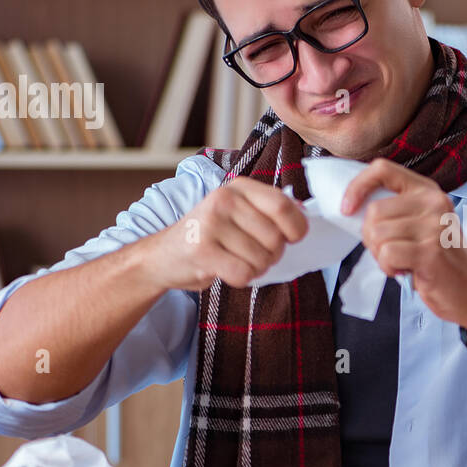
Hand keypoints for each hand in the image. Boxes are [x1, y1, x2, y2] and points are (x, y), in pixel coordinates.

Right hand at [140, 177, 308, 291]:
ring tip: (235, 260)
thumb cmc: (210, 236)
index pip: (283, 206)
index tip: (292, 238)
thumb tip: (304, 212)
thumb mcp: (239, 213)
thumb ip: (269, 210)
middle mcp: (224, 199)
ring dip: (255, 268)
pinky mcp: (201, 250)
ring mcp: (211, 223)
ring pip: (261, 259)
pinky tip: (225, 270)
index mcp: (239, 187)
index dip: (296, 228)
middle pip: (275, 238)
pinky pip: (243, 273)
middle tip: (252, 253)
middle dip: (272, 255)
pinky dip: (240, 279)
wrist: (163, 255)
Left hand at [341, 158, 466, 332]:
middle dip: (371, 237)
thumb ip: (395, 211)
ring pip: (377, 234)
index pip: (383, 169)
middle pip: (374, 211)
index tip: (347, 209)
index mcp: (428, 191)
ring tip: (401, 262)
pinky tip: (405, 271)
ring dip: (381, 256)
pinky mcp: (431, 251)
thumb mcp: (421, 224)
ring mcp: (434, 226)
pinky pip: (387, 253)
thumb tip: (353, 208)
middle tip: (390, 252)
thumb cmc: (440, 260)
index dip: (358, 186)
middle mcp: (434, 203)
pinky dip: (388, 268)